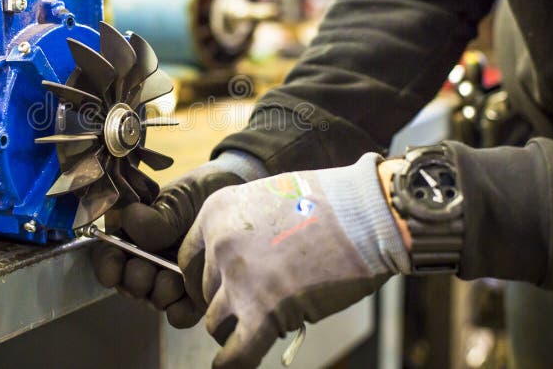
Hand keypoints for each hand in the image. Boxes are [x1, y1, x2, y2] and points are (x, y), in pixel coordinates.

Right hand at [90, 163, 244, 327]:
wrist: (237, 195)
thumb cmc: (200, 192)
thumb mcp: (180, 199)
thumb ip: (159, 216)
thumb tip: (131, 221)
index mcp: (132, 234)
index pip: (108, 254)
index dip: (107, 265)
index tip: (113, 271)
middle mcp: (145, 259)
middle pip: (127, 282)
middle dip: (136, 280)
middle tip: (146, 272)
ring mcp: (168, 279)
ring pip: (152, 299)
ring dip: (160, 294)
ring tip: (175, 280)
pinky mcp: (193, 294)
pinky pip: (179, 314)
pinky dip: (181, 311)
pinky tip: (189, 299)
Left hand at [178, 153, 410, 368]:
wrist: (364, 213)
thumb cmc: (327, 204)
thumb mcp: (266, 200)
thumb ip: (243, 229)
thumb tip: (232, 265)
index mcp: (216, 212)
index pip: (188, 260)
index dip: (201, 280)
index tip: (216, 291)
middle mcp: (219, 244)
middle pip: (204, 293)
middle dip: (227, 301)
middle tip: (256, 302)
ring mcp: (238, 278)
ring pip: (215, 323)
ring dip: (235, 328)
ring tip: (263, 322)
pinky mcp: (263, 311)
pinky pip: (234, 354)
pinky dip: (232, 365)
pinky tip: (235, 365)